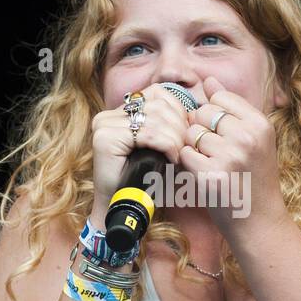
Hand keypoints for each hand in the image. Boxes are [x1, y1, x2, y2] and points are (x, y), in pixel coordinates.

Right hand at [89, 82, 190, 219]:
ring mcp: (104, 125)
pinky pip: (149, 133)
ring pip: (156, 117)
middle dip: (180, 126)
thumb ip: (169, 123)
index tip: (187, 134)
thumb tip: (196, 109)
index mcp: (120, 111)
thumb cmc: (144, 180)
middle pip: (158, 103)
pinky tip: (172, 160)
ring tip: (179, 156)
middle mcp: (108, 115)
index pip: (157, 94)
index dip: (178, 111)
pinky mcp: (105, 138)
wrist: (122, 207)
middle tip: (187, 148)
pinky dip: (167, 145)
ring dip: (175, 137)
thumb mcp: (159, 146)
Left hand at [177, 76, 288, 239]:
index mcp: (260, 124)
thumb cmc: (253, 178)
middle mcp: (246, 137)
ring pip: (191, 133)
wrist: (259, 221)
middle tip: (215, 152)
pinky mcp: (210, 176)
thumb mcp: (253, 139)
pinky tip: (203, 175)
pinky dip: (188, 164)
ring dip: (193, 147)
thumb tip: (207, 79)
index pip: (220, 97)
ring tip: (211, 164)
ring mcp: (229, 157)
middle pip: (203, 113)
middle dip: (201, 130)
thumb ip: (232, 108)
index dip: (213, 114)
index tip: (220, 133)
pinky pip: (184, 154)